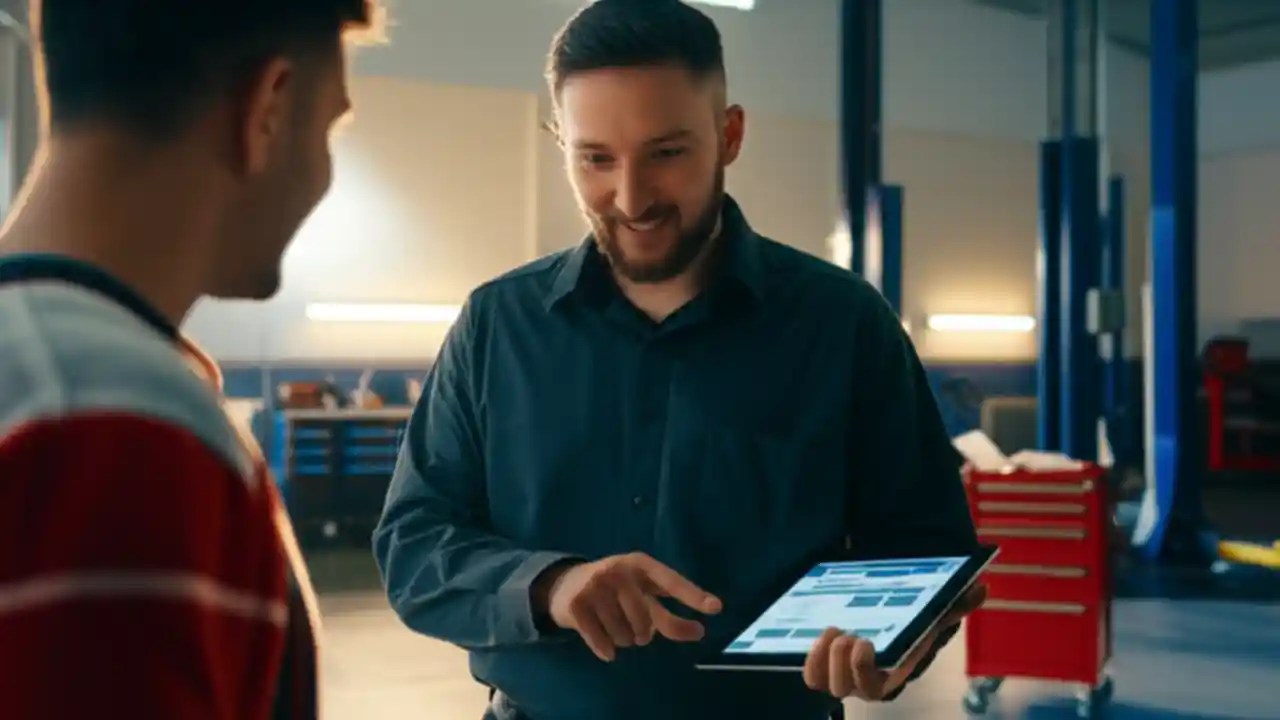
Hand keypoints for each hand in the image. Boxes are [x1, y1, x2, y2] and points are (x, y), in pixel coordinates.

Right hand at [540, 553, 722, 661]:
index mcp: (641, 564)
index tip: (716, 608)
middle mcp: (619, 570)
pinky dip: (606, 649)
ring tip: (612, 625)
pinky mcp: (577, 604)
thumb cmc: (615, 592)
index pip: (672, 582)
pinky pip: (602, 643)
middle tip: (631, 625)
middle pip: (646, 623)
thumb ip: (669, 615)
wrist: (565, 585)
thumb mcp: (642, 596)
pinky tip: (604, 645)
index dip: (693, 596)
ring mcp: (596, 585)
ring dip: (623, 640)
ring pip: (624, 636)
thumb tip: (700, 632)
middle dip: (642, 634)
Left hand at [803, 583, 986, 700]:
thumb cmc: (911, 622)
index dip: (861, 668)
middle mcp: (862, 683)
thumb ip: (954, 605)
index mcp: (890, 676)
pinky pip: (811, 675)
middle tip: (847, 633)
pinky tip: (821, 633)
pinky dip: (811, 658)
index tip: (866, 641)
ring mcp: (840, 677)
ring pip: (822, 683)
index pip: (873, 689)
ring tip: (832, 630)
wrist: (887, 620)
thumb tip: (981, 590)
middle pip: (842, 688)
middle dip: (841, 662)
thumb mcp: (931, 613)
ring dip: (821, 658)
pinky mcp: (824, 667)